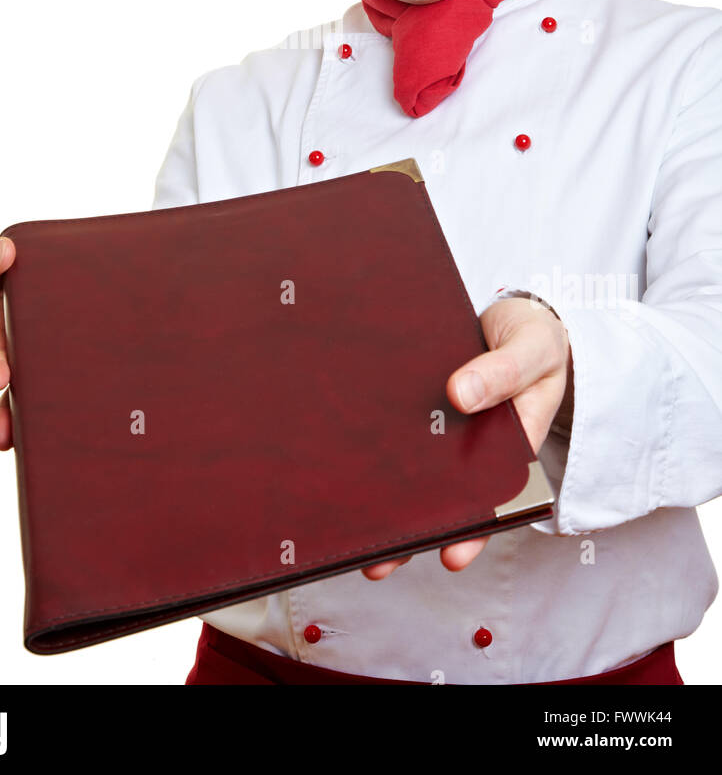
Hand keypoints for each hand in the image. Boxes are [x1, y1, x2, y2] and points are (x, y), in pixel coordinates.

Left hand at [362, 296, 572, 580]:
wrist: (517, 313)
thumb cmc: (536, 339)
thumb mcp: (534, 351)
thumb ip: (504, 372)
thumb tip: (459, 395)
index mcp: (513, 444)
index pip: (492, 499)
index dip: (472, 530)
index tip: (451, 556)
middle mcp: (475, 443)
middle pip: (443, 494)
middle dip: (413, 529)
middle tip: (378, 564)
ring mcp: (444, 425)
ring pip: (412, 466)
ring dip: (383, 492)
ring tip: (349, 526)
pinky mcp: (418, 401)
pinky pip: (396, 424)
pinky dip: (374, 442)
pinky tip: (342, 455)